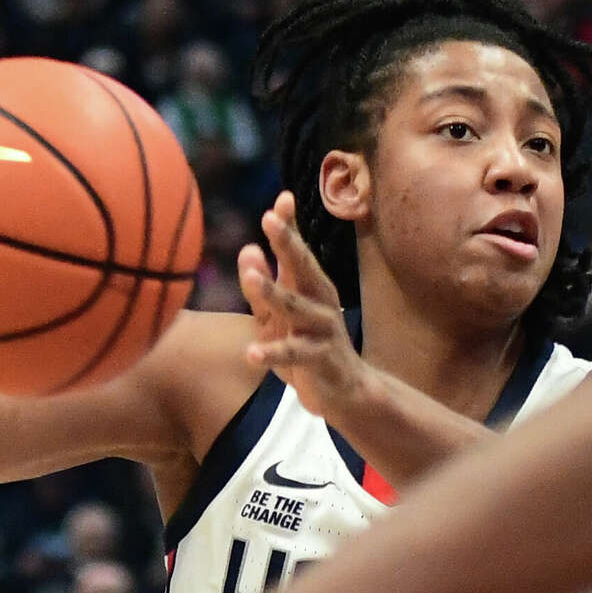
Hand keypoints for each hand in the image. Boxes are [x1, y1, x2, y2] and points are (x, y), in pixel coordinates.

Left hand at [238, 191, 368, 418]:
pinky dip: (271, 354)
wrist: (344, 393)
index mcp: (310, 286)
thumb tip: (247, 249)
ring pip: (296, 308)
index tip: (281, 199)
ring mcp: (322, 329)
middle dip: (287, 243)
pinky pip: (293, 354)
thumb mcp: (276, 316)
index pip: (299, 251)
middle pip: (304, 268)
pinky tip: (250, 353)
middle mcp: (320, 301)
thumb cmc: (306, 346)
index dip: (290, 227)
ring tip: (251, 278)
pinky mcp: (320, 359)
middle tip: (270, 219)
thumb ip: (261, 286)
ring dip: (274, 292)